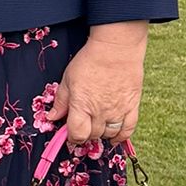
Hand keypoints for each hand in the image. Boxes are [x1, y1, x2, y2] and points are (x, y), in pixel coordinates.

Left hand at [50, 22, 147, 148]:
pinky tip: (115, 136)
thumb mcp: (68, 79)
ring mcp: (118, 111)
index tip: (70, 132)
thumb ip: (61, 101)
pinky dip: (121, 136)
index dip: (72, 137)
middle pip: (93, 135)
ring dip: (101, 134)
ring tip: (97, 126)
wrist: (116, 49)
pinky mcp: (133, 106)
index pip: (77, 134)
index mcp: (82, 106)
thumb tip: (52, 117)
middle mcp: (100, 112)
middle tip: (83, 125)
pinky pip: (128, 129)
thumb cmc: (89, 61)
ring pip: (110, 134)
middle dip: (86, 134)